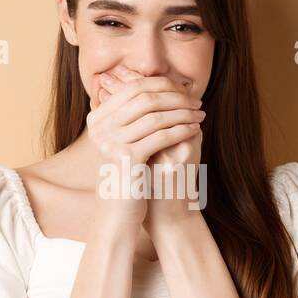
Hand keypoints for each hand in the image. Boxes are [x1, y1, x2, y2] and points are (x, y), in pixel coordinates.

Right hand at [86, 69, 202, 235]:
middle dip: (176, 98)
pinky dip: (181, 130)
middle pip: (145, 98)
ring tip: (199, 115)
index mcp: (98, 118)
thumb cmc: (126, 174)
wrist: (117, 212)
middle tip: (197, 101)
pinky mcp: (126, 158)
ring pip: (155, 116)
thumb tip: (163, 85)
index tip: (184, 91)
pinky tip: (195, 130)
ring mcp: (111, 142)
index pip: (133, 87)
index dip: (162, 85)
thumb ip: (133, 115)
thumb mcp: (123, 141)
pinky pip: (160, 136)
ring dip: (183, 113)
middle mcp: (100, 127)